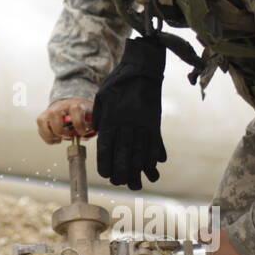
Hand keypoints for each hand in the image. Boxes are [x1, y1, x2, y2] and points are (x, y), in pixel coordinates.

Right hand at [36, 98, 93, 143]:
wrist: (68, 104)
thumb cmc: (79, 111)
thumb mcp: (89, 114)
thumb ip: (91, 123)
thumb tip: (90, 133)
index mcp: (74, 104)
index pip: (75, 110)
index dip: (79, 124)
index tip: (82, 132)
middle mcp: (59, 107)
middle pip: (56, 118)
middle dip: (63, 131)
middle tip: (69, 136)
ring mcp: (49, 112)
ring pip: (44, 123)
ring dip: (52, 135)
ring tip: (60, 138)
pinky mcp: (42, 118)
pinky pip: (40, 129)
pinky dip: (47, 138)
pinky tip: (56, 139)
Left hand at [92, 34, 166, 189]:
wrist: (142, 70)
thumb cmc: (117, 84)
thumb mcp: (102, 99)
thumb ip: (100, 119)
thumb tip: (98, 135)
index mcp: (112, 118)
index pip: (108, 146)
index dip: (106, 163)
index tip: (106, 174)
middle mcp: (128, 124)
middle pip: (125, 154)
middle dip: (122, 172)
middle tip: (120, 183)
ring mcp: (144, 124)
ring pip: (141, 153)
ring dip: (139, 171)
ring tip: (136, 184)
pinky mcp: (155, 123)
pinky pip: (155, 145)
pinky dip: (154, 158)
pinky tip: (152, 169)